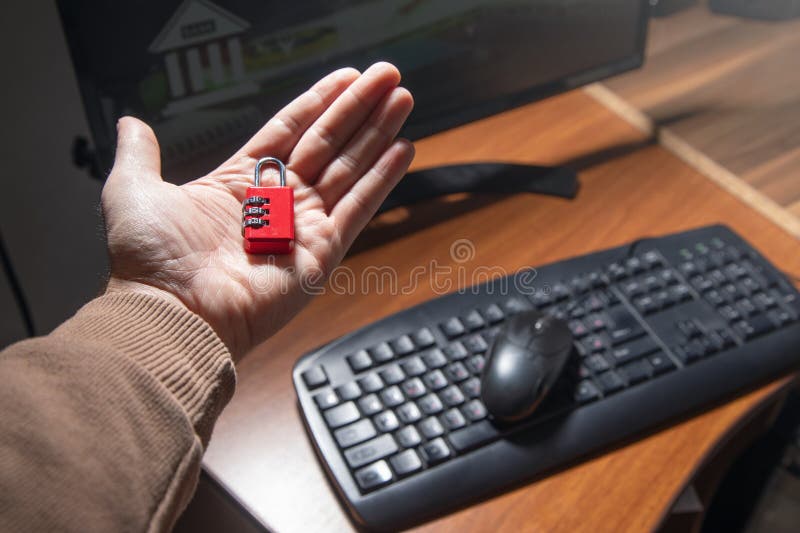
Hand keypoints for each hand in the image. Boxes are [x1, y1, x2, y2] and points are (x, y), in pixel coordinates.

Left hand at [102, 63, 414, 359]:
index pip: (288, 130)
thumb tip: (131, 122)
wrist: (172, 314)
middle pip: (326, 142)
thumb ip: (140, 152)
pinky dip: (382, 179)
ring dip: (377, 133)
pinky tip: (403, 149)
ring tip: (402, 99)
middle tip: (388, 76)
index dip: (318, 101)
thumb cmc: (150, 260)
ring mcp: (301, 227)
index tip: (346, 77)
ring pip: (348, 168)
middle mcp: (275, 202)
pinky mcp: (322, 253)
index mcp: (237, 182)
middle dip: (358, 108)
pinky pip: (358, 208)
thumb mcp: (133, 189)